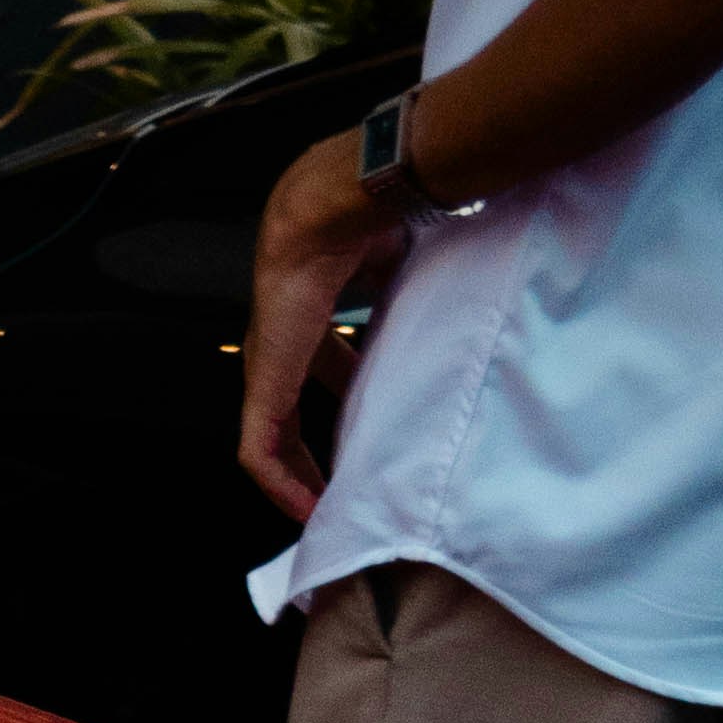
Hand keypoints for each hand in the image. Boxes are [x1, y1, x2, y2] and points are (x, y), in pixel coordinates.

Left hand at [238, 118, 409, 516]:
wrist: (334, 210)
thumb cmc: (371, 222)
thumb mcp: (400, 268)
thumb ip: (415, 291)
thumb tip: (463, 301)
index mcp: (314, 310)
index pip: (322, 363)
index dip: (347, 396)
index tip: (372, 428)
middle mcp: (285, 342)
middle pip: (290, 411)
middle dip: (315, 451)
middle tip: (344, 486)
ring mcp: (268, 367)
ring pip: (271, 440)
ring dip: (297, 478)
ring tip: (324, 511)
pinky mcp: (262, 388)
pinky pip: (259, 452)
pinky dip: (281, 485)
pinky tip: (305, 510)